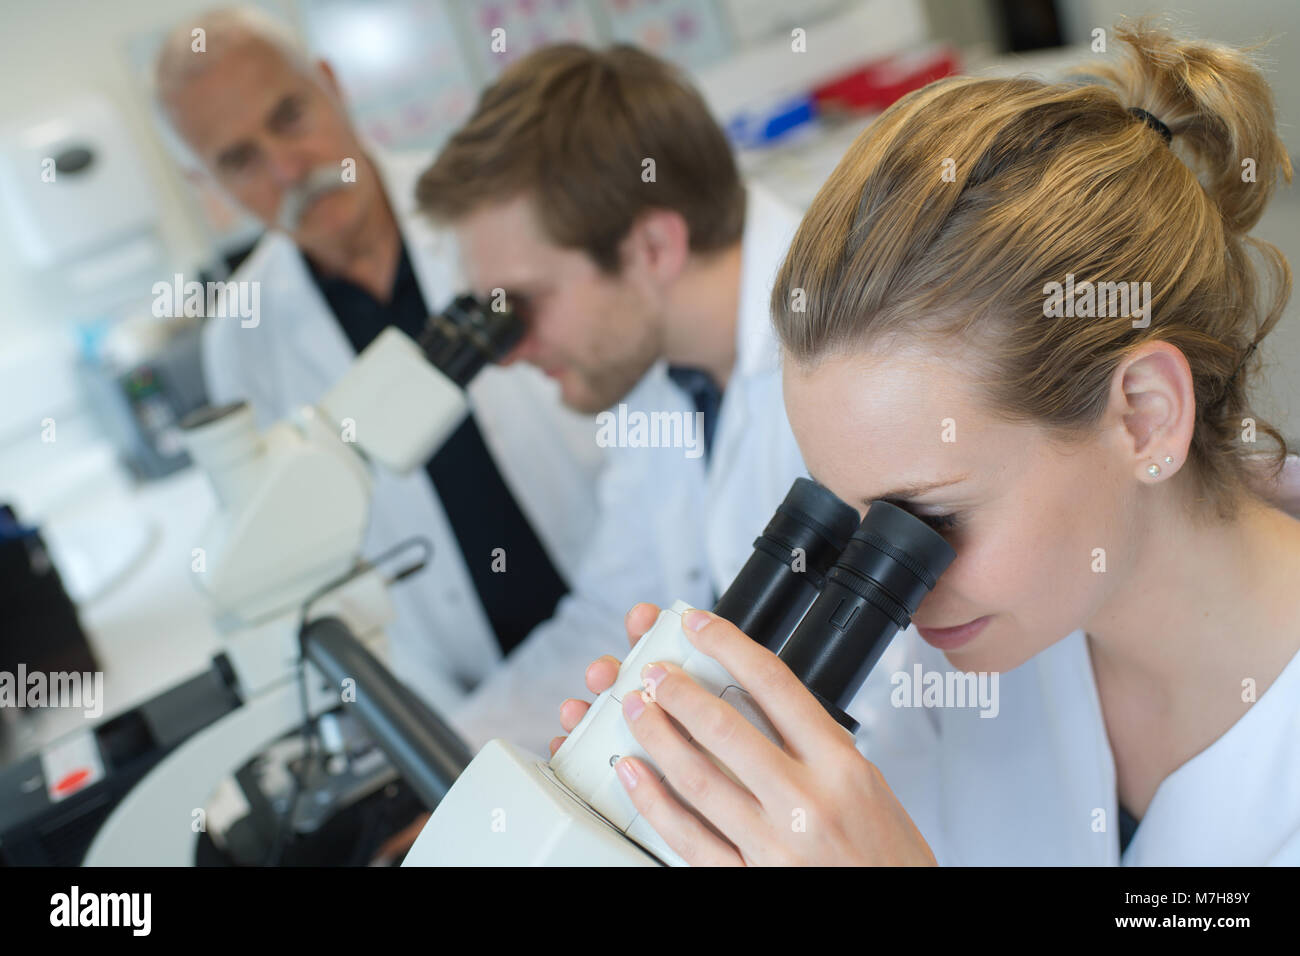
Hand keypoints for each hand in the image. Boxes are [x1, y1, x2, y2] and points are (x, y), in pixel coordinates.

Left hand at [553, 603, 936, 865]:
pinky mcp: (747, 880)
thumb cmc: (888, 858)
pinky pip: (688, 837)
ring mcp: (773, 844)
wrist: (903, 919)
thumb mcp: (870, 787)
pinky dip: (654, 802)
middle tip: (653, 670)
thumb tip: (766, 708)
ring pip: (697, 777)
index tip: (700, 625)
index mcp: (841, 766)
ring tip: (635, 709)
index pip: (776, 685)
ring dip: (657, 737)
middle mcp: (806, 802)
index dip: (729, 646)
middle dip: (678, 691)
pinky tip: (634, 776)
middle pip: (724, 727)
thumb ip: (819, 748)